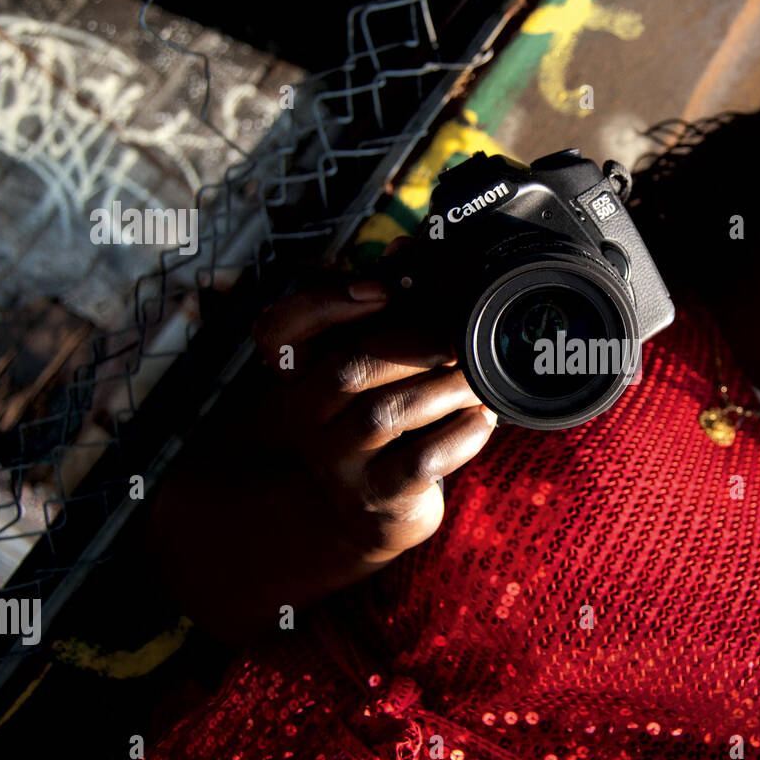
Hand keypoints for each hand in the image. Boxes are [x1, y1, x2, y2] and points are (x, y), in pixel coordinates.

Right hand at [251, 238, 497, 568]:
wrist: (377, 511)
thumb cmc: (383, 426)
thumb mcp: (372, 370)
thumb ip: (383, 315)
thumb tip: (406, 248)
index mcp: (299, 378)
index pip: (277, 334)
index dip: (322, 305)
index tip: (379, 290)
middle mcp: (307, 419)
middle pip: (348, 368)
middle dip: (413, 346)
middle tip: (458, 338)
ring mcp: (338, 463)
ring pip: (388, 413)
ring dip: (444, 388)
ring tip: (477, 379)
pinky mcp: (377, 497)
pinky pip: (420, 460)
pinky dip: (458, 435)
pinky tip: (481, 420)